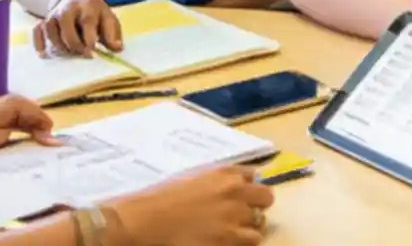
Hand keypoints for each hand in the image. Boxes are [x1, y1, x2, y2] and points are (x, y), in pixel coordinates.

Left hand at [0, 94, 62, 160]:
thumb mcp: (2, 136)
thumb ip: (28, 134)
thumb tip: (51, 136)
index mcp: (13, 103)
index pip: (40, 115)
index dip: (47, 130)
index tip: (53, 147)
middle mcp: (9, 103)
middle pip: (34, 117)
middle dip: (41, 131)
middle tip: (47, 151)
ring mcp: (1, 112)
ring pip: (26, 122)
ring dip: (32, 134)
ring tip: (37, 151)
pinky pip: (16, 126)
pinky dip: (22, 135)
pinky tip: (22, 147)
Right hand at [33, 0, 122, 57]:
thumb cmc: (95, 14)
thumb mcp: (108, 18)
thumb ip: (113, 34)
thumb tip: (117, 49)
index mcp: (89, 6)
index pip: (88, 22)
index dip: (90, 40)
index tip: (93, 53)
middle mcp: (69, 8)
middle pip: (67, 30)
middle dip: (75, 46)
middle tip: (83, 54)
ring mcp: (55, 13)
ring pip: (52, 32)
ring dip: (61, 47)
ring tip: (70, 53)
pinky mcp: (45, 20)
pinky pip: (37, 31)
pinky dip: (39, 43)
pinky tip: (44, 54)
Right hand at [106, 166, 273, 245]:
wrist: (146, 222)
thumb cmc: (161, 199)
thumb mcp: (192, 178)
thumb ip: (217, 181)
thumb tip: (235, 185)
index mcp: (224, 174)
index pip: (254, 176)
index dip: (247, 187)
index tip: (241, 195)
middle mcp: (236, 192)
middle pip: (266, 198)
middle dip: (256, 206)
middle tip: (240, 216)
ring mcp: (236, 219)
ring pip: (260, 225)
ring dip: (248, 229)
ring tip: (230, 234)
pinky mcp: (231, 242)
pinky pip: (250, 244)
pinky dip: (241, 244)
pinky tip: (225, 242)